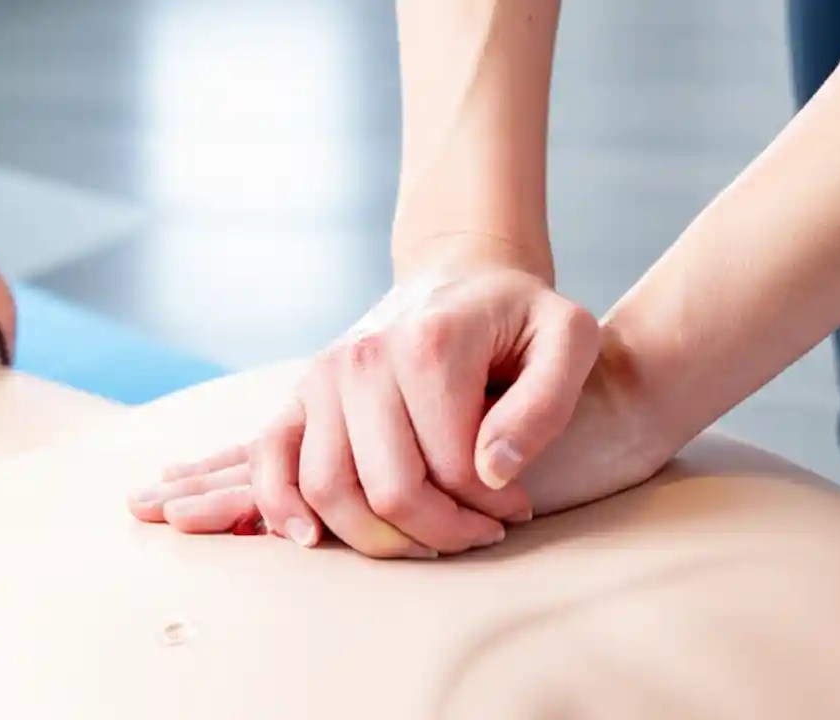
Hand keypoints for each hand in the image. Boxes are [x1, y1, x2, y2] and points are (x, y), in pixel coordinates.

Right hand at [128, 327, 679, 540]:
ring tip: (422, 544)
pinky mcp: (302, 394)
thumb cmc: (522, 317)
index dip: (490, 507)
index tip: (516, 508)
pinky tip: (303, 536)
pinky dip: (274, 503)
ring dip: (373, 537)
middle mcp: (365, 359)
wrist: (464, 277)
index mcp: (431, 346)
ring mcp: (324, 377)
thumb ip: (546, 404)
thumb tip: (492, 473)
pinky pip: (270, 457)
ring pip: (328, 488)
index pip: (452, 468)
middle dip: (439, 533)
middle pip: (389, 489)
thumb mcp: (569, 340)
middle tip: (480, 535)